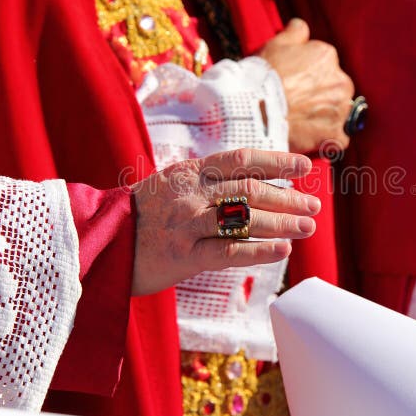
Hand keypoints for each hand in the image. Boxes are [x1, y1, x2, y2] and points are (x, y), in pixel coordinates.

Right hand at [130, 148, 320, 295]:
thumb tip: (253, 181)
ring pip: (245, 220)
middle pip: (251, 191)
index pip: (242, 159)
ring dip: (282, 223)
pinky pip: (229, 252)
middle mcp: (192, 193)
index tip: (304, 165)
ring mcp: (188, 224)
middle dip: (288, 197)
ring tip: (307, 227)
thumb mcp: (171, 184)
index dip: (276, 161)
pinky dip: (260, 251)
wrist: (101, 243)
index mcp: (190, 171)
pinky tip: (283, 251)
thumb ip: (207, 181)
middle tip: (314, 206)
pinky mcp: (184, 256)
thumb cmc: (141, 214)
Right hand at [258, 19, 354, 154]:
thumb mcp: (275, 43)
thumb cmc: (263, 76)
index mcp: (327, 56)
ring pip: (338, 113)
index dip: (308, 75)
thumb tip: (300, 26)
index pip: (324, 64)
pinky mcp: (335, 136)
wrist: (255, 110)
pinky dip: (327, 140)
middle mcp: (341, 81)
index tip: (293, 83)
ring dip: (324, 117)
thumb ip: (294, 32)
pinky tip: (309, 138)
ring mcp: (340, 110)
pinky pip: (338, 139)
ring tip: (301, 122)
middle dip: (320, 95)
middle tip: (296, 104)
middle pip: (335, 88)